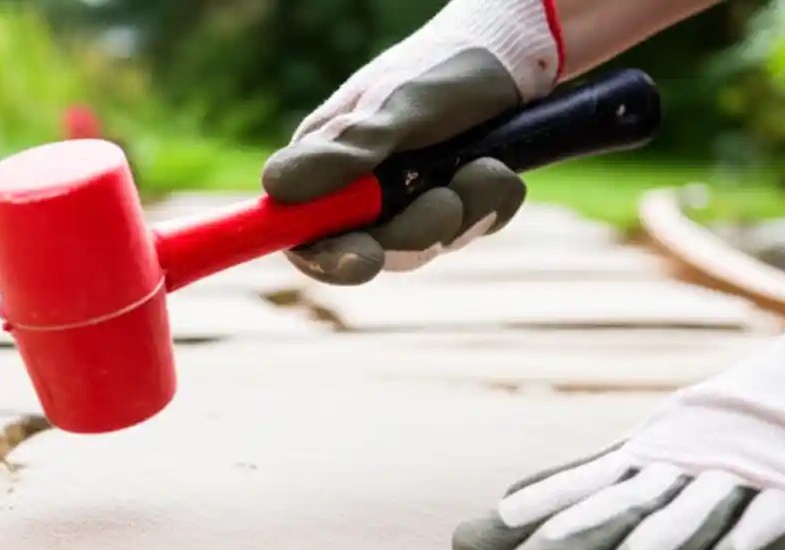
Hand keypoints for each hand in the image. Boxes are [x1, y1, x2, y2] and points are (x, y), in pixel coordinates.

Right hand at [261, 0, 564, 284]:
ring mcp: (412, 205)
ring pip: (432, 244)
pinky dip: (493, 202)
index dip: (329, 258)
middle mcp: (364, 194)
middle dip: (416, 232)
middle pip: (374, 253)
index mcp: (327, 167)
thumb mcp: (394, 107)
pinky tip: (495, 164)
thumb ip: (344, 151)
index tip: (364, 259)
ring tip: (481, 162)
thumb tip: (275, 187)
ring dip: (465, 207)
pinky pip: (475, 229)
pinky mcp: (458, 210)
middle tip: (446, 201)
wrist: (509, 55)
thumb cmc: (439, 69)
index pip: (307, 236)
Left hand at [452, 274, 784, 549]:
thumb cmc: (728, 426)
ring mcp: (745, 477)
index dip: (528, 518)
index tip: (469, 548)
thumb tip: (508, 503)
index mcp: (648, 456)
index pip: (578, 489)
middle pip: (624, 508)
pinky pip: (771, 533)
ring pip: (691, 522)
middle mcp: (687, 465)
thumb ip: (587, 481)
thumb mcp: (652, 449)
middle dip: (574, 543)